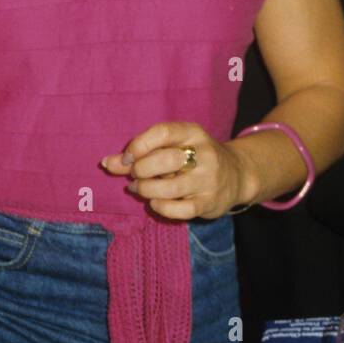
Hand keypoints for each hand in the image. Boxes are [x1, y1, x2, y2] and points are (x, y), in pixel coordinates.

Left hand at [102, 121, 251, 220]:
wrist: (237, 174)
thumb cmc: (194, 157)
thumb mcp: (173, 146)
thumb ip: (140, 153)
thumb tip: (106, 163)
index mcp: (193, 133)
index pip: (163, 132)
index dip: (139, 145)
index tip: (127, 158)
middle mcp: (204, 154)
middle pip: (165, 160)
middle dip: (141, 170)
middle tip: (134, 176)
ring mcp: (208, 180)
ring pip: (170, 188)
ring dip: (147, 190)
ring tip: (139, 189)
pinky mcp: (209, 203)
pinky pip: (179, 210)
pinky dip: (161, 207)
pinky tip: (155, 202)